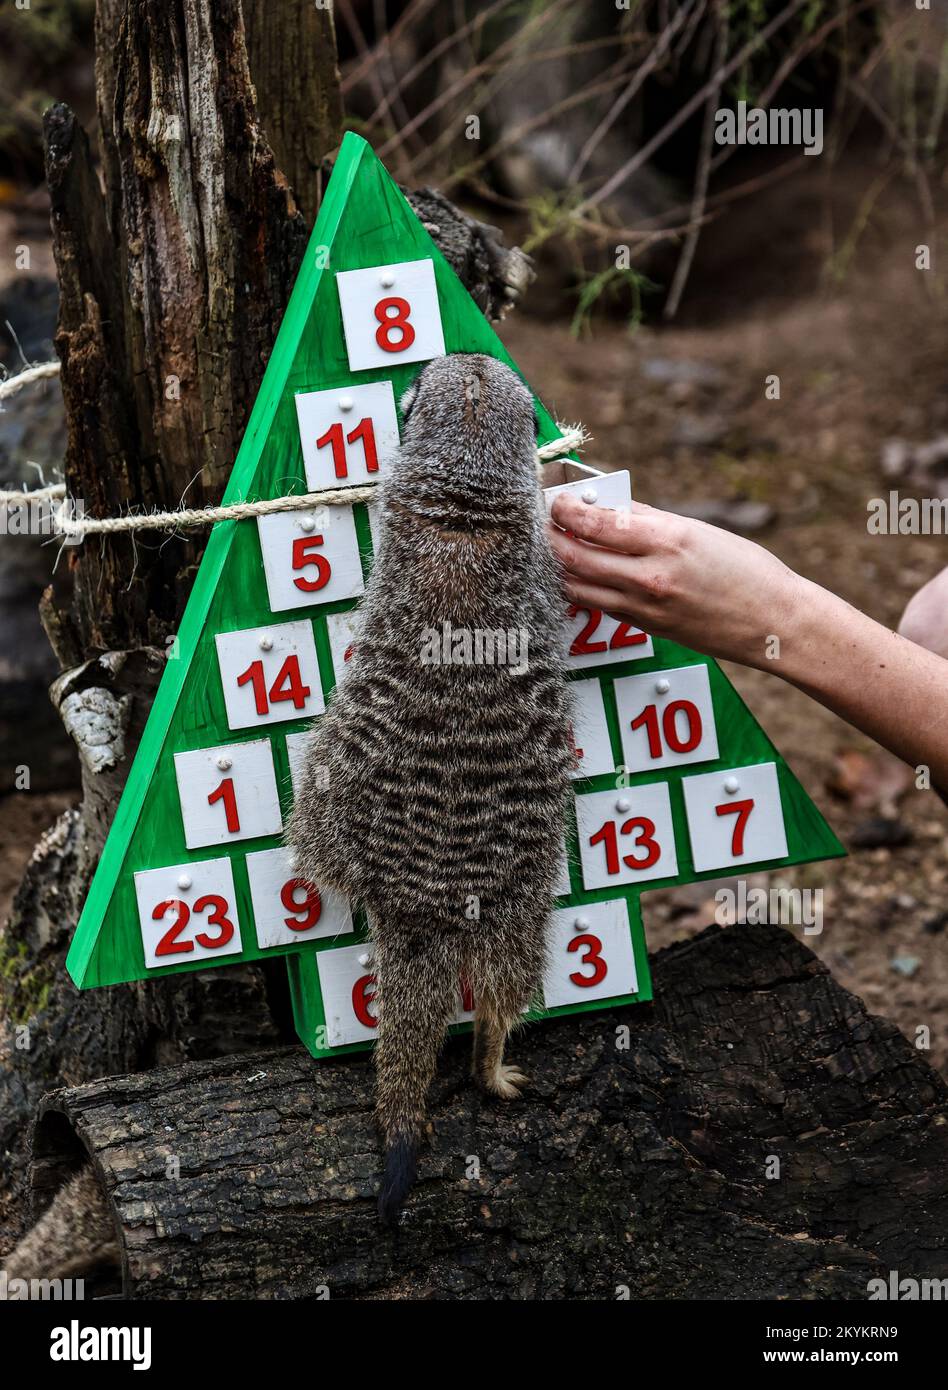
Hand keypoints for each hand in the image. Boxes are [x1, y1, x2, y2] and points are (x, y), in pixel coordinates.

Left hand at [548, 493, 807, 669]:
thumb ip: (648, 519)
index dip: (566, 509)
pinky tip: (576, 573)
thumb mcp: (698, 531)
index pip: (597, 522)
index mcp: (667, 541)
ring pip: (580, 586)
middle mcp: (650, 577)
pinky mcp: (646, 628)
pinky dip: (581, 587)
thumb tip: (610, 506)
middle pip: (576, 556)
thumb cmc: (746, 571)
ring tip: (552, 545)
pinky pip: (599, 604)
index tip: (555, 499)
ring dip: (559, 565)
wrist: (773, 622)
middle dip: (551, 536)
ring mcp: (645, 607)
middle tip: (543, 522)